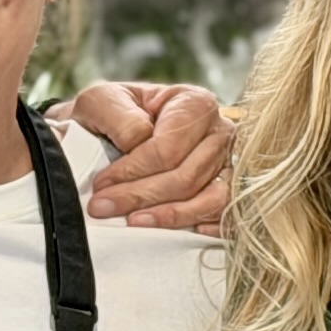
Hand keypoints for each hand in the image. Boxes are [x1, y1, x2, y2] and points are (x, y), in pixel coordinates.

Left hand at [61, 82, 234, 230]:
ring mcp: (229, 163)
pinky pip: (224, 214)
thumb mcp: (102, 100)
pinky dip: (205, 226)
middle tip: (103, 208)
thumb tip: (139, 141)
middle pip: (187, 177)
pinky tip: (177, 231)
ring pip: (208, 200)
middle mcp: (220, 132)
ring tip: (134, 222)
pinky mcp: (229, 190)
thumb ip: (119, 116)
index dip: (132, 170)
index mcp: (194, 104)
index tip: (101, 184)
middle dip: (142, 196)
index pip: (168, 148)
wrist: (116, 129)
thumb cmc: (113, 114)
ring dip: (169, 216)